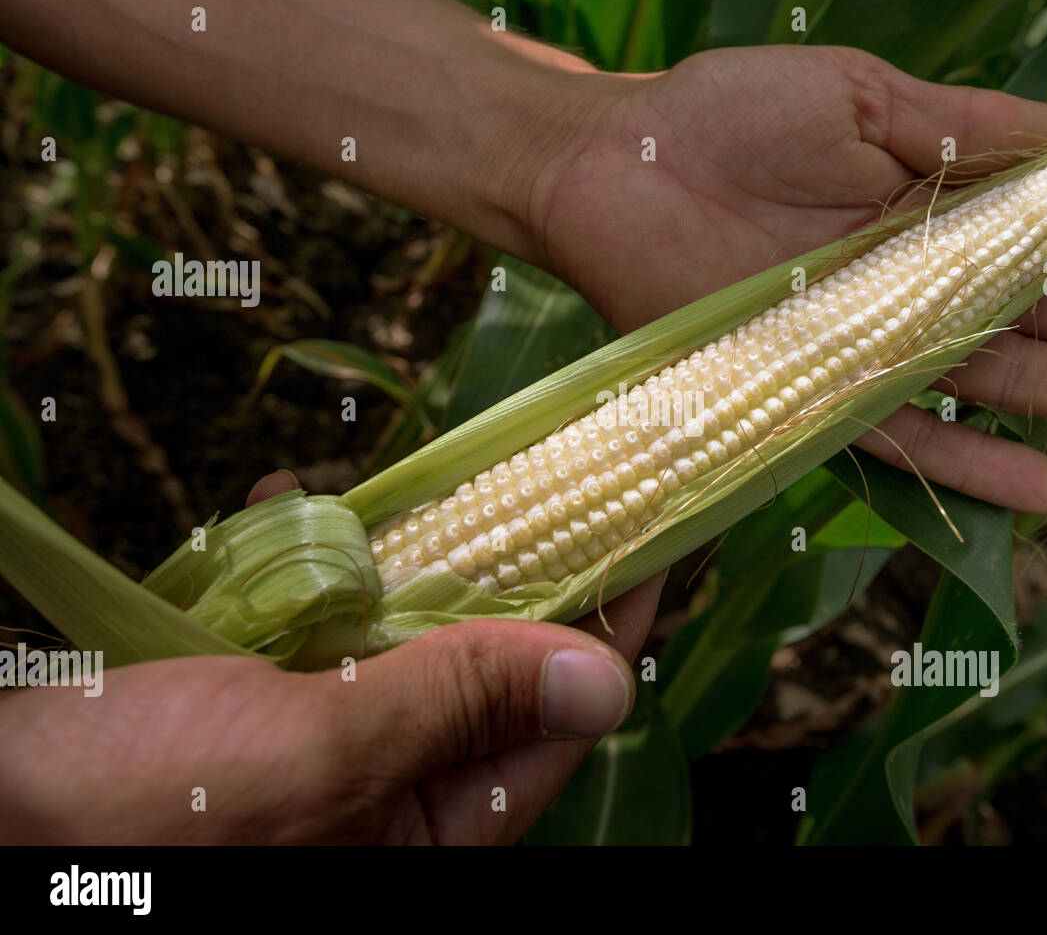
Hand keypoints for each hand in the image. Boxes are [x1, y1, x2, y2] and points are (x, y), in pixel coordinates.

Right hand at [0, 471, 661, 843]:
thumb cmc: (145, 811)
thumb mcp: (321, 754)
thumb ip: (459, 706)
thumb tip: (606, 681)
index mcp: (435, 824)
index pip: (561, 714)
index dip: (610, 620)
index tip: (647, 527)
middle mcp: (397, 786)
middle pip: (494, 664)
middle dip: (507, 572)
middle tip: (539, 477)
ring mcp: (334, 739)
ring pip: (410, 629)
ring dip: (407, 556)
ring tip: (413, 492)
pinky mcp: (269, 699)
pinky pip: (321, 620)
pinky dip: (310, 562)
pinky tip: (279, 506)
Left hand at [527, 46, 1046, 512]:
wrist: (617, 165)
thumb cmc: (728, 118)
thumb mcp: (858, 97)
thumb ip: (964, 127)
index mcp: (947, 206)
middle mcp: (927, 282)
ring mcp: (879, 341)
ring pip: (1011, 378)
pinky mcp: (820, 386)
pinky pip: (905, 435)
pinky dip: (972, 461)